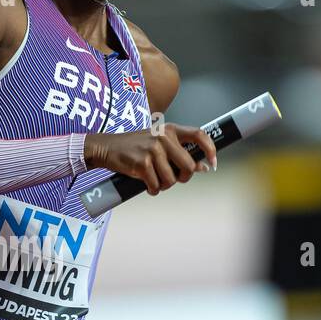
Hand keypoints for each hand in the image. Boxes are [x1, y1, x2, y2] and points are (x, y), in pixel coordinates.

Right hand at [84, 122, 216, 194]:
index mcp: (170, 130)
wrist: (107, 148)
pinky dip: (153, 189)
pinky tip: (147, 185)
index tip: (213, 163)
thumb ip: (179, 152)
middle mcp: (163, 137)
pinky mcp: (142, 164)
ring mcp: (152, 150)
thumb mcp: (158, 143)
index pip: (199, 135)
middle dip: (183, 178)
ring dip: (164, 185)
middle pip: (188, 166)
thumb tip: (202, 166)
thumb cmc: (135, 147)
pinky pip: (156, 185)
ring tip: (156, 180)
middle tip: (174, 178)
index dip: (210, 149)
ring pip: (171, 179)